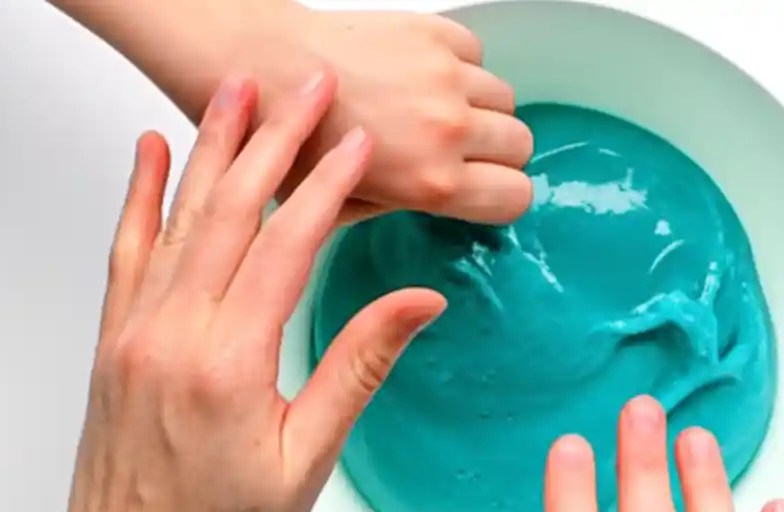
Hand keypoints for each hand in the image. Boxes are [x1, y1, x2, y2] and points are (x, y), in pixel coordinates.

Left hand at [0, 70, 443, 511]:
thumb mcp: (311, 461)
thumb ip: (360, 367)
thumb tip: (417, 306)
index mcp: (228, 364)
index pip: (288, 246)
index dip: (329, 187)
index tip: (358, 145)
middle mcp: (170, 337)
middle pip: (231, 212)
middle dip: (275, 139)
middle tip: (309, 88)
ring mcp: (132, 335)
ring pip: (176, 219)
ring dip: (211, 149)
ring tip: (240, 92)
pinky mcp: (110, 345)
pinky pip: (123, 253)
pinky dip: (137, 197)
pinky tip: (147, 155)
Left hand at [249, 6, 533, 223]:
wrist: (262, 67)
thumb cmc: (291, 142)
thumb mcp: (347, 208)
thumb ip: (407, 206)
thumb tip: (444, 201)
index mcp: (432, 182)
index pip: (517, 196)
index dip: (502, 197)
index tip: (483, 190)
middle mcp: (449, 128)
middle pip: (521, 144)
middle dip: (496, 152)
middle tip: (459, 151)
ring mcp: (445, 76)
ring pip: (505, 98)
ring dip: (481, 106)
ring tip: (438, 110)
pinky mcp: (433, 33)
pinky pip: (477, 53)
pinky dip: (461, 64)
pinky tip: (424, 75)